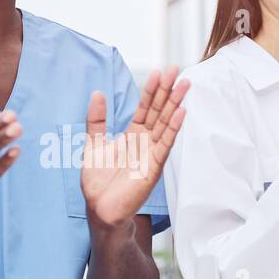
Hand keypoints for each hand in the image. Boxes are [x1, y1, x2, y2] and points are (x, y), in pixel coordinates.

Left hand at [81, 66, 188, 229]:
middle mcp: (145, 142)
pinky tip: (181, 113)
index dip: (151, 90)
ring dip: (175, 105)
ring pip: (165, 124)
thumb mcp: (93, 143)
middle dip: (167, 91)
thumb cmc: (98, 181)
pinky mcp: (153, 167)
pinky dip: (172, 129)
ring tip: (184, 85)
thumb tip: (97, 92)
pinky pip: (165, 144)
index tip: (159, 72)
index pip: (145, 108)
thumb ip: (96, 119)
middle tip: (177, 70)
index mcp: (132, 135)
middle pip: (159, 112)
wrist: (100, 209)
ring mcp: (151, 153)